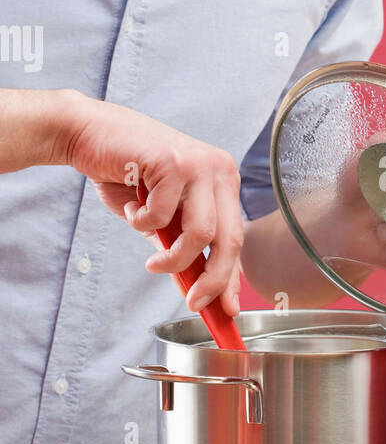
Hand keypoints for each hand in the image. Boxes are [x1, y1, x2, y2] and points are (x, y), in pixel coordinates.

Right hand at [63, 94, 242, 317]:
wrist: (90, 134)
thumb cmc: (126, 175)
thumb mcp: (162, 217)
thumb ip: (183, 245)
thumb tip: (201, 289)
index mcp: (223, 181)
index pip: (237, 237)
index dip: (233, 277)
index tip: (227, 310)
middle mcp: (220, 169)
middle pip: (229, 239)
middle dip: (213, 280)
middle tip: (193, 302)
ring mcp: (198, 163)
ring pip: (200, 233)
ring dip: (172, 258)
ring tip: (152, 261)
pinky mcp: (172, 160)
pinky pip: (161, 216)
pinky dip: (142, 223)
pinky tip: (133, 209)